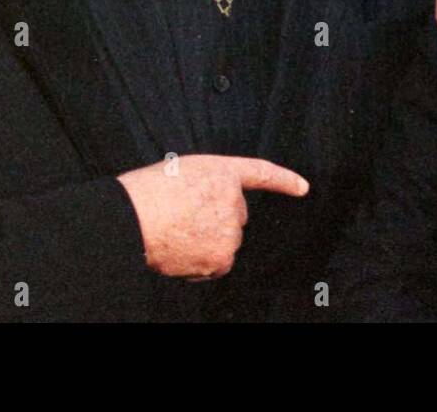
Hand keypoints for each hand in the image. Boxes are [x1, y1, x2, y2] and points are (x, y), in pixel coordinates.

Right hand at [117, 155, 308, 279]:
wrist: (133, 217)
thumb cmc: (148, 193)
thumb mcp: (182, 172)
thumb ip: (208, 186)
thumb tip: (212, 213)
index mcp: (222, 171)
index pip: (260, 172)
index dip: (284, 180)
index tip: (303, 187)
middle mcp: (233, 199)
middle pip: (235, 216)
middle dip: (216, 219)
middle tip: (183, 218)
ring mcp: (230, 229)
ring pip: (225, 241)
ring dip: (208, 241)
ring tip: (177, 233)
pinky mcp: (222, 256)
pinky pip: (217, 263)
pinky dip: (202, 263)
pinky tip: (181, 251)